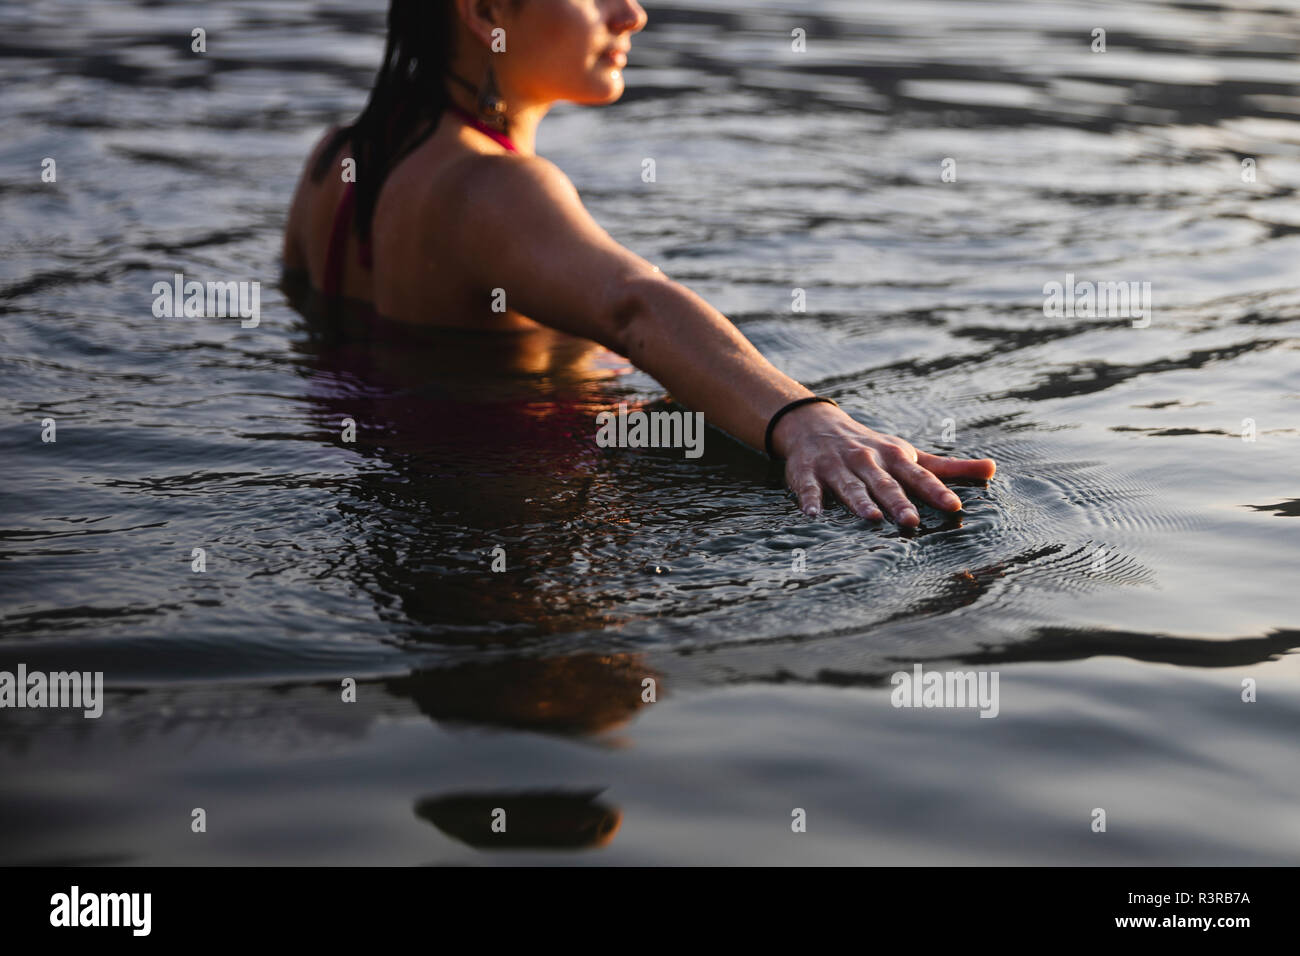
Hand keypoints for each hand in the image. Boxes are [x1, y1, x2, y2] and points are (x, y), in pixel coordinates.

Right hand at [771, 402, 995, 526]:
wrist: (816, 424)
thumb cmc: (872, 448)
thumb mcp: (909, 453)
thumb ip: (948, 468)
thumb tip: (992, 469)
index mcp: (894, 458)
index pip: (919, 477)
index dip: (936, 491)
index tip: (953, 507)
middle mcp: (867, 461)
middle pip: (885, 484)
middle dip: (898, 502)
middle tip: (911, 522)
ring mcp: (836, 466)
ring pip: (850, 486)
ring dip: (859, 501)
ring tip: (871, 517)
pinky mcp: (808, 472)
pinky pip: (809, 488)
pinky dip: (810, 500)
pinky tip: (814, 515)